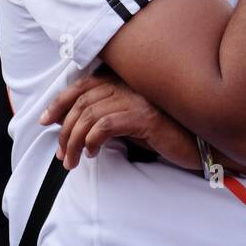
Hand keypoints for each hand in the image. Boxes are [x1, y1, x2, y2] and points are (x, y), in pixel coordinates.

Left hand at [40, 67, 199, 170]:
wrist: (200, 145)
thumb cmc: (164, 136)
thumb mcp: (130, 125)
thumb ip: (106, 120)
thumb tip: (71, 129)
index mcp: (124, 83)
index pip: (82, 85)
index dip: (60, 101)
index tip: (46, 121)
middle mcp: (130, 86)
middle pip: (82, 102)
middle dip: (64, 130)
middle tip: (61, 156)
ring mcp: (138, 99)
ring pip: (90, 115)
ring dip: (74, 141)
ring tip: (72, 162)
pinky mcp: (146, 116)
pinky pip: (107, 124)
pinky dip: (92, 139)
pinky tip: (92, 153)